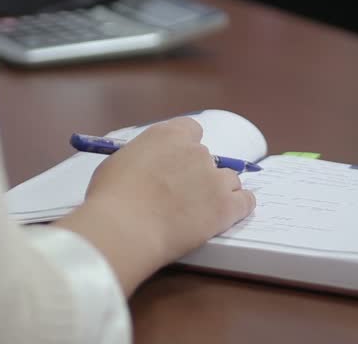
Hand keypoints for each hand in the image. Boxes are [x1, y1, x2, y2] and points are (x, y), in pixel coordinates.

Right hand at [54, 117, 255, 295]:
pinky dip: (240, 206)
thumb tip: (144, 168)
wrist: (125, 228)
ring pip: (230, 179)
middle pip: (209, 158)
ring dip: (219, 191)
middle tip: (181, 195)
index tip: (177, 163)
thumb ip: (140, 160)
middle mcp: (196, 151)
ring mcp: (214, 178)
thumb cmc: (111, 197)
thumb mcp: (118, 163)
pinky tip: (228, 214)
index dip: (186, 147)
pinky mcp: (226, 206)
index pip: (191, 130)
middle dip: (199, 174)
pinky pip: (246, 200)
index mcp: (169, 136)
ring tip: (201, 210)